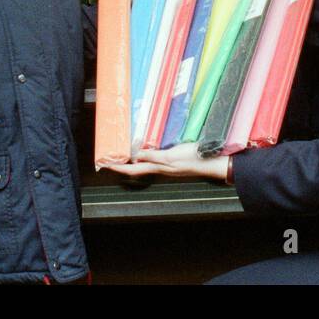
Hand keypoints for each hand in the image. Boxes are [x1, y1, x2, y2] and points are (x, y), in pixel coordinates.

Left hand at [104, 142, 231, 181]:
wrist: (212, 163)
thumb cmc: (193, 159)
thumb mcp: (171, 156)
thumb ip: (154, 156)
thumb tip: (135, 156)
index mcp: (159, 168)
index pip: (134, 170)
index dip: (120, 168)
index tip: (106, 166)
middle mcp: (161, 168)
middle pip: (138, 168)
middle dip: (124, 165)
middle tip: (112, 159)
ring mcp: (169, 165)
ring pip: (146, 164)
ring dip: (134, 160)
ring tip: (126, 154)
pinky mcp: (175, 160)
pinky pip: (156, 159)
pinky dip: (147, 155)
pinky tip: (149, 149)